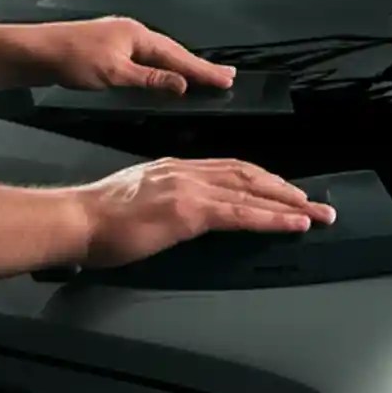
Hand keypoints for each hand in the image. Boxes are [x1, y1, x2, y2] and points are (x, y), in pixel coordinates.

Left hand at [19, 16, 235, 93]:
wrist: (36, 52)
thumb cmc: (73, 60)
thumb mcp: (114, 73)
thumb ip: (150, 79)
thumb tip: (182, 84)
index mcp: (138, 36)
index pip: (179, 56)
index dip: (203, 70)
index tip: (228, 79)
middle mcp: (133, 33)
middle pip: (173, 52)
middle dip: (199, 66)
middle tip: (226, 76)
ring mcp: (121, 39)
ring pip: (160, 54)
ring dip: (182, 67)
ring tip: (203, 76)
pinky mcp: (110, 49)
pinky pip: (146, 58)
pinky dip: (162, 67)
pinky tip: (164, 75)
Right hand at [73, 157, 335, 269]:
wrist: (75, 220)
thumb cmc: (97, 219)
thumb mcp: (139, 199)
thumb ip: (167, 201)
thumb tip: (183, 215)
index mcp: (176, 168)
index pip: (231, 169)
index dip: (263, 180)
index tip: (286, 191)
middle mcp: (187, 171)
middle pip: (250, 175)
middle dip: (286, 190)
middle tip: (315, 203)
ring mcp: (189, 188)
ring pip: (252, 192)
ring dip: (290, 204)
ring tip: (316, 214)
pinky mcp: (189, 211)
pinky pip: (242, 214)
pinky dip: (273, 219)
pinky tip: (294, 224)